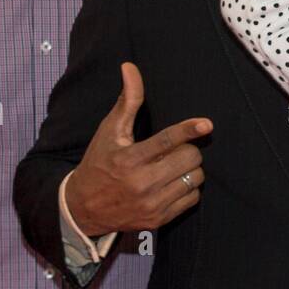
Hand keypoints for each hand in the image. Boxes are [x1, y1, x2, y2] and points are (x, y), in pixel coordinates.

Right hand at [65, 62, 212, 236]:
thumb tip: (130, 67)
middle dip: (188, 149)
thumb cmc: (99, 163)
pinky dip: (189, 188)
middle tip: (176, 149)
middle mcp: (142, 183)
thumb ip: (127, 101)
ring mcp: (152, 204)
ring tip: (174, 166)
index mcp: (129, 159)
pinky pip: (192, 199)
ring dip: (190, 169)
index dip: (188, 130)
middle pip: (189, 158)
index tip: (206, 124)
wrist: (83, 208)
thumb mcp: (109, 131)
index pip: (166, 141)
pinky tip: (173, 183)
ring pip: (195, 178)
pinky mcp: (159, 220)